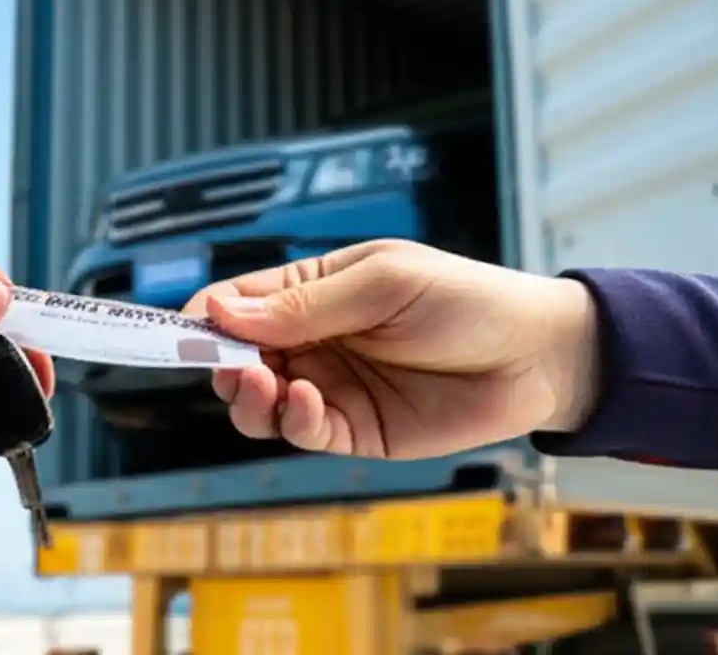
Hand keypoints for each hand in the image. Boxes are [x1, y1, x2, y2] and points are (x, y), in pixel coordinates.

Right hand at [183, 239, 599, 458]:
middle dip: (219, 364)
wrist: (537, 357)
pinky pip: (304, 433)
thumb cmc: (467, 300)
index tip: (179, 331)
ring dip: (247, 397)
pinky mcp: (355, 432)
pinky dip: (293, 421)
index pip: (239, 303)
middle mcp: (315, 341)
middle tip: (230, 364)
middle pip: (236, 358)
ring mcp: (332, 387)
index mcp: (314, 292)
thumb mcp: (383, 284)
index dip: (203, 317)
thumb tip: (222, 310)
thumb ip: (305, 304)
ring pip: (260, 403)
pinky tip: (307, 402)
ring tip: (262, 383)